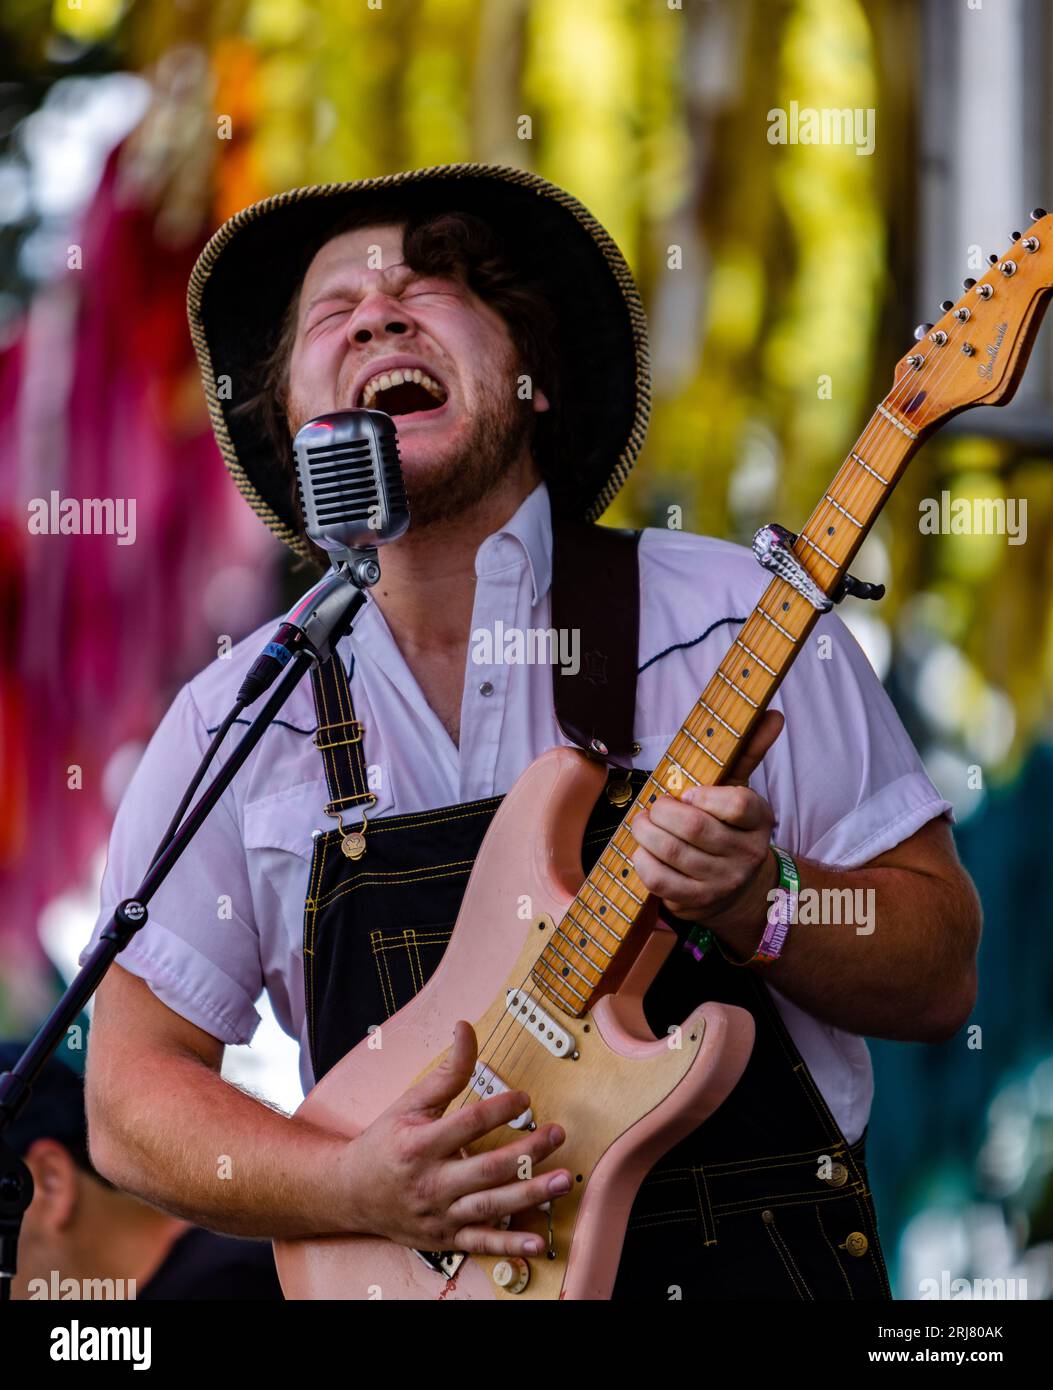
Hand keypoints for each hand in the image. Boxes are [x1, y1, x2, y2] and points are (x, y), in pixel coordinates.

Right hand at [342, 1020, 569, 1256]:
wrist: (350, 1193)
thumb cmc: (384, 1143)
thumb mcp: (410, 1103)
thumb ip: (446, 1072)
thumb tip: (466, 1029)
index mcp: (419, 1145)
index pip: (468, 1124)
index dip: (499, 1109)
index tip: (525, 1099)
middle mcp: (431, 1182)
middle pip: (487, 1168)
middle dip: (527, 1152)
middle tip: (557, 1134)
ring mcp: (440, 1213)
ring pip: (492, 1206)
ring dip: (532, 1194)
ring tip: (564, 1180)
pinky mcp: (446, 1237)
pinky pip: (482, 1243)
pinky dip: (511, 1245)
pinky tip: (538, 1243)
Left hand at [631, 710, 784, 935]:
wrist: (738, 888)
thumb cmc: (729, 828)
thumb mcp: (739, 789)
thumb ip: (750, 750)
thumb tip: (772, 714)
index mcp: (759, 821)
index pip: (737, 805)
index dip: (704, 796)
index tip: (688, 793)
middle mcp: (746, 854)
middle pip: (695, 828)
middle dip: (663, 811)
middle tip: (653, 805)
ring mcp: (722, 881)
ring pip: (673, 852)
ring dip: (646, 832)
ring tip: (643, 823)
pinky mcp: (697, 902)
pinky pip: (659, 879)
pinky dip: (643, 860)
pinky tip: (643, 850)